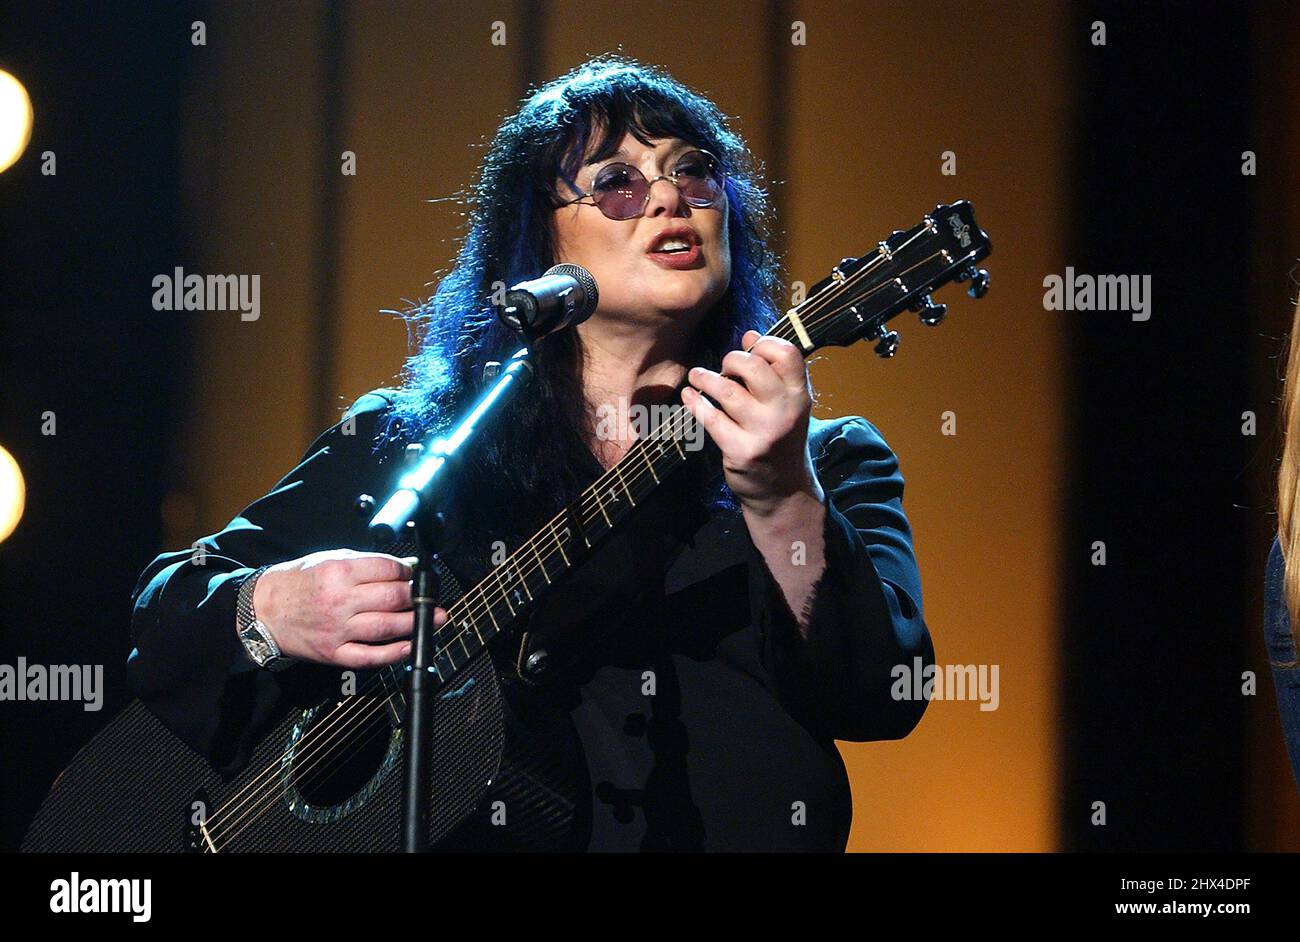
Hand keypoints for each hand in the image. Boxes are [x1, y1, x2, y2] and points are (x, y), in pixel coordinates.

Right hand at [250, 548, 446, 667]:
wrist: (262, 611)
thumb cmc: (297, 583)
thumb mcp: (330, 560)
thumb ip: (367, 563)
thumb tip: (404, 567)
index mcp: (339, 572)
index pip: (388, 570)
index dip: (409, 572)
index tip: (416, 575)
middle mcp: (340, 601)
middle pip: (393, 598)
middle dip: (418, 597)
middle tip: (431, 598)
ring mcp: (338, 630)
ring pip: (387, 627)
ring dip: (417, 623)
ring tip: (437, 619)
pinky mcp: (334, 653)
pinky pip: (370, 656)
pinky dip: (394, 653)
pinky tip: (411, 646)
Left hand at [681, 329, 824, 515]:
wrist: (782, 490)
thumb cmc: (781, 438)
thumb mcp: (787, 405)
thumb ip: (773, 371)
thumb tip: (750, 335)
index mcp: (800, 395)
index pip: (787, 353)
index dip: (764, 344)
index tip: (749, 349)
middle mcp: (785, 411)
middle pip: (753, 367)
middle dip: (731, 360)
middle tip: (723, 367)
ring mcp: (763, 432)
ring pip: (726, 390)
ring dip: (705, 379)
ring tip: (697, 377)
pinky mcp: (740, 450)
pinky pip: (710, 418)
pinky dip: (694, 403)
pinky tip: (689, 396)